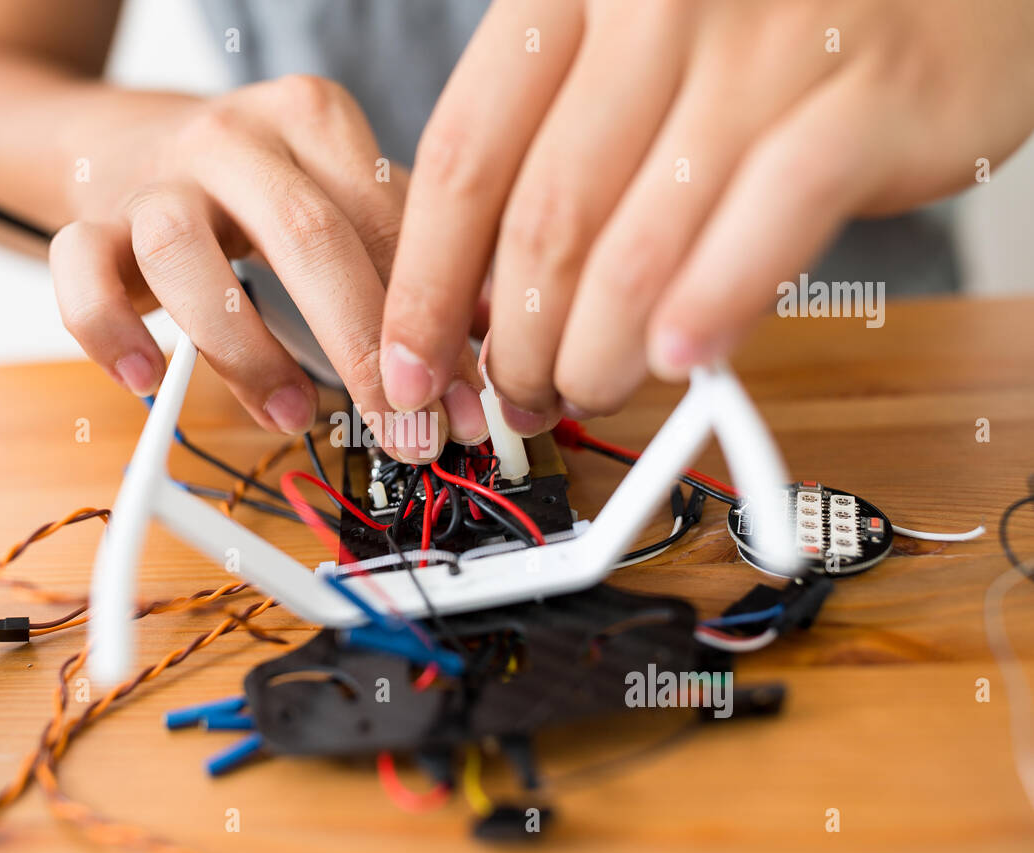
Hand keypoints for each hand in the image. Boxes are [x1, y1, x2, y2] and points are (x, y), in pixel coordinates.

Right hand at [49, 75, 487, 459]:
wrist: (126, 141)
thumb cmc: (255, 192)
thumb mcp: (337, 203)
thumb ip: (403, 263)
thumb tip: (488, 341)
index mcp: (313, 121)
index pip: (388, 222)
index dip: (430, 323)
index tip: (460, 404)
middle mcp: (234, 137)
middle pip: (305, 236)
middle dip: (363, 349)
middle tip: (402, 431)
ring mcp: (156, 178)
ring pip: (185, 251)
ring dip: (247, 350)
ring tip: (290, 414)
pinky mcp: (89, 219)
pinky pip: (78, 270)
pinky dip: (110, 331)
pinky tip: (150, 381)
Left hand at [380, 0, 1033, 433]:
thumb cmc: (771, 23)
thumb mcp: (637, 53)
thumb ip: (562, 153)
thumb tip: (480, 297)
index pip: (464, 158)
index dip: (424, 284)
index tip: (404, 368)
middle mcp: (657, 3)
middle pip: (544, 221)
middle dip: (513, 342)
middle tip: (513, 395)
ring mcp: (766, 44)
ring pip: (638, 248)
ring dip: (597, 353)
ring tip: (587, 389)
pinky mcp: (867, 96)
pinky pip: (763, 228)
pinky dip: (710, 308)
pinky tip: (680, 359)